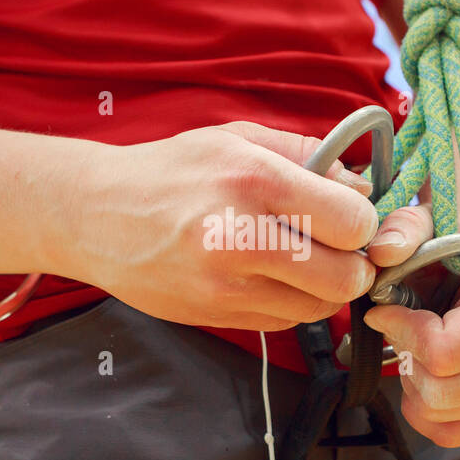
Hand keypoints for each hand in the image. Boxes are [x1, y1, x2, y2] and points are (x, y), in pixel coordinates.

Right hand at [74, 122, 378, 329]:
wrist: (95, 215)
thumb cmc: (172, 171)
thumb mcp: (238, 138)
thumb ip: (308, 154)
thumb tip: (365, 185)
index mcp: (254, 180)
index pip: (353, 222)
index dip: (363, 223)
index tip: (349, 217)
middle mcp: (241, 237)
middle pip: (345, 277)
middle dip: (354, 264)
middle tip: (338, 249)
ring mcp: (225, 285)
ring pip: (319, 307)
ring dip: (324, 288)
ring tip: (302, 261)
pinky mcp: (214, 316)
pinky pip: (285, 321)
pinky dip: (291, 303)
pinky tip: (270, 276)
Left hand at [365, 212, 459, 446]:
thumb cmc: (443, 249)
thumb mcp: (422, 224)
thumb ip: (401, 229)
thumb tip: (384, 253)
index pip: (443, 352)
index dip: (401, 333)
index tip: (385, 309)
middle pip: (440, 391)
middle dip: (406, 361)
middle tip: (404, 332)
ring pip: (439, 414)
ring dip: (412, 384)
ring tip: (418, 349)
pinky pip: (448, 435)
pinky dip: (422, 412)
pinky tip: (424, 376)